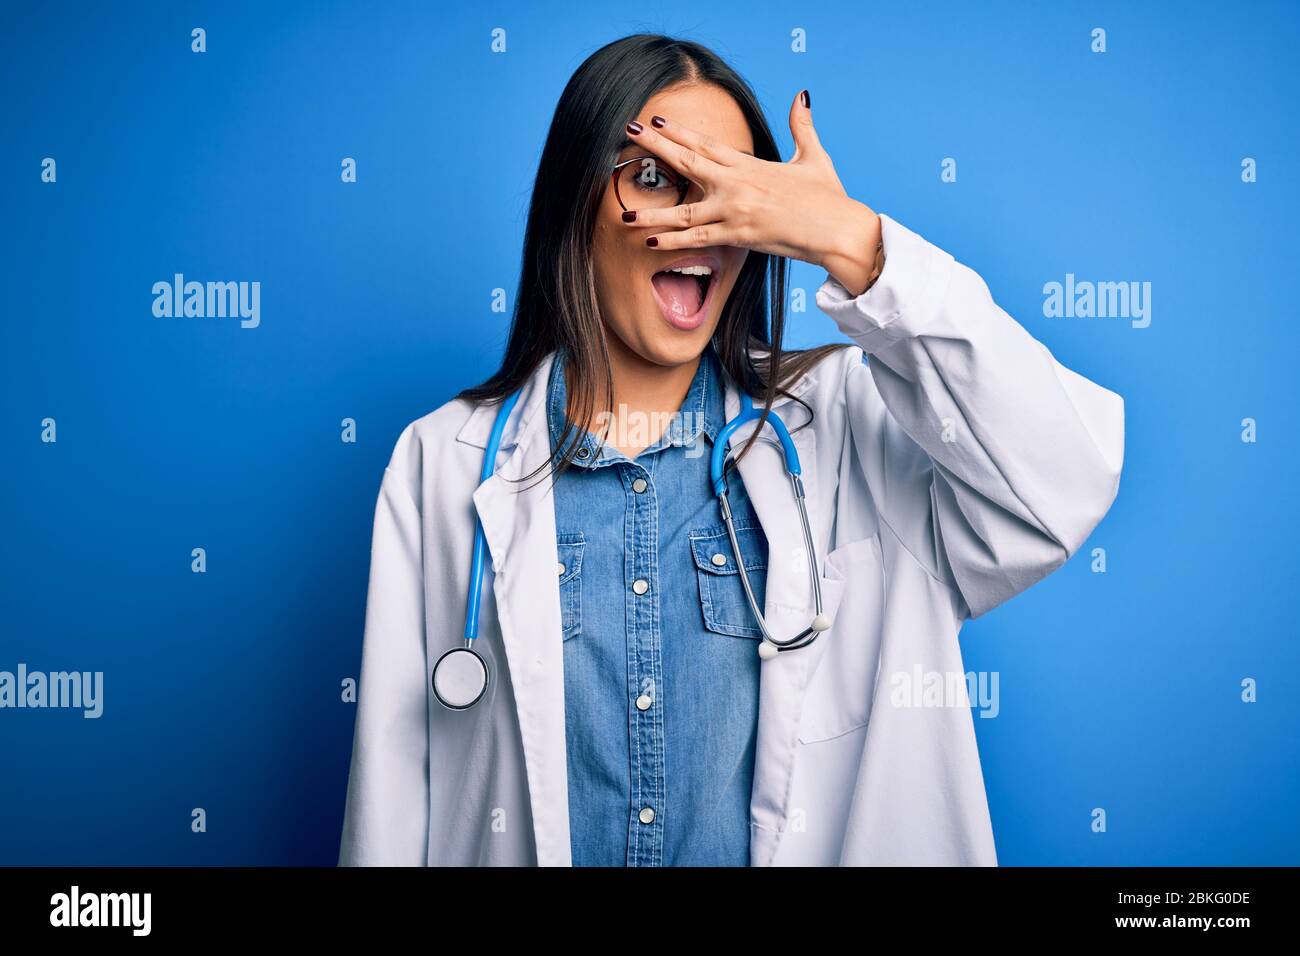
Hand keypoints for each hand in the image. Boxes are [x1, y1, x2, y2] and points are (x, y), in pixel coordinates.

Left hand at [624, 90, 883, 295]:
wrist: (838, 229)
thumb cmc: (828, 197)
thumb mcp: (813, 157)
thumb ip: (801, 126)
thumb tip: (802, 95)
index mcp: (750, 165)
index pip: (706, 144)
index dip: (678, 132)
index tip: (656, 121)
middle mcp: (737, 184)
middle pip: (687, 162)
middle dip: (655, 146)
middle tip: (629, 132)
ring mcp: (735, 211)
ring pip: (684, 210)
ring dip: (653, 212)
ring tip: (625, 212)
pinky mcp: (739, 236)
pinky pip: (699, 240)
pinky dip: (673, 242)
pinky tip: (650, 241)